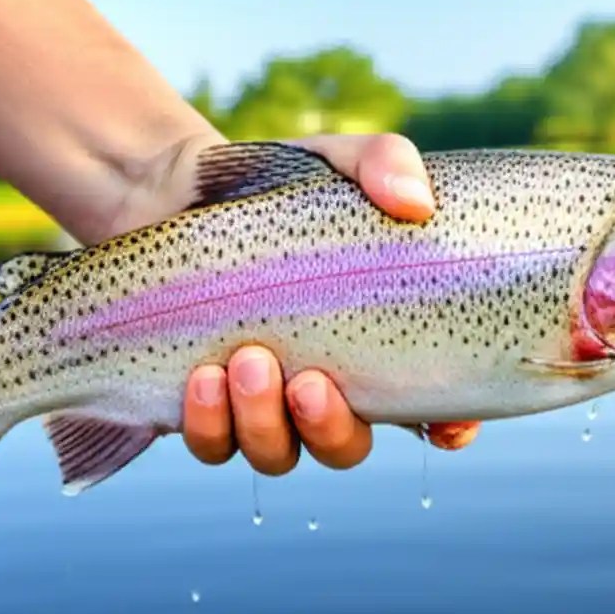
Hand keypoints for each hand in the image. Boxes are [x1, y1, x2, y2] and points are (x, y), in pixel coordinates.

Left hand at [110, 132, 459, 473]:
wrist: (163, 190)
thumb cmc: (267, 184)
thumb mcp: (330, 161)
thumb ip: (382, 162)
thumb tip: (415, 201)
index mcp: (372, 344)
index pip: (430, 407)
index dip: (450, 429)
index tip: (447, 428)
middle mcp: (321, 386)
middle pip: (344, 447)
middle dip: (330, 429)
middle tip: (308, 383)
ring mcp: (259, 404)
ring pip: (277, 452)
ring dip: (265, 424)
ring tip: (245, 361)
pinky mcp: (200, 407)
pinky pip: (212, 444)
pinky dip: (211, 424)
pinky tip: (203, 378)